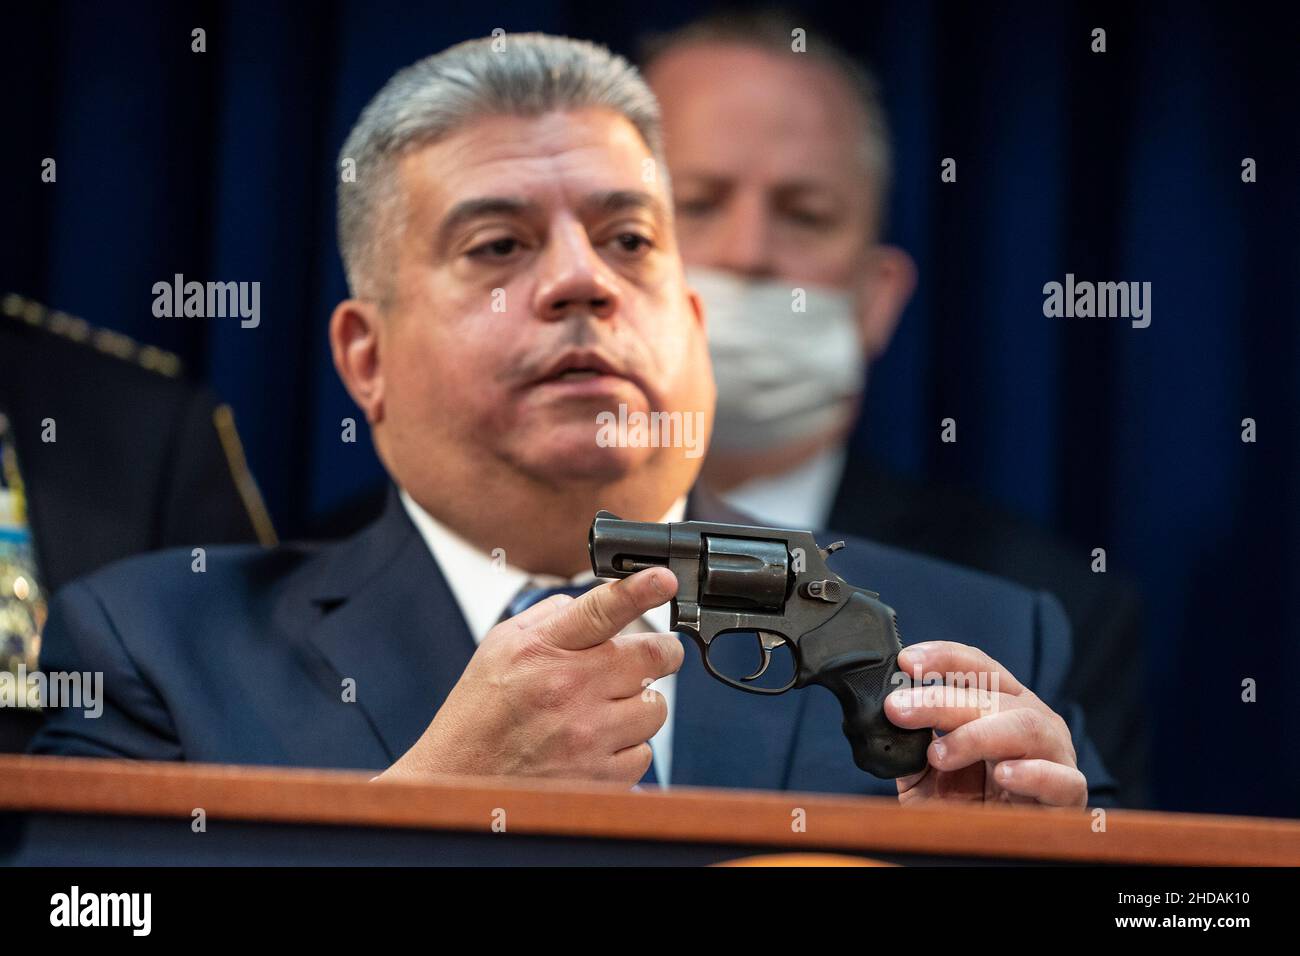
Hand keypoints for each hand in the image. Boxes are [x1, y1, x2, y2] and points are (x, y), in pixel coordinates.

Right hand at [378, 567, 680, 784]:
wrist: (458, 779)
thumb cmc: (480, 711)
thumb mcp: (500, 646)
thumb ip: (553, 617)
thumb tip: (602, 600)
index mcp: (542, 649)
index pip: (601, 609)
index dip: (639, 590)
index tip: (664, 579)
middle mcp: (568, 689)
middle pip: (653, 658)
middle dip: (661, 654)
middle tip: (650, 658)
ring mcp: (587, 736)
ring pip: (656, 707)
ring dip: (640, 704)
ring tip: (605, 709)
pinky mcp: (600, 777)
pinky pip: (644, 752)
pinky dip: (628, 746)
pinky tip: (596, 744)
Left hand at [884, 641, 1086, 806]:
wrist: (993, 848)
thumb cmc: (965, 802)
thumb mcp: (927, 769)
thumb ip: (909, 741)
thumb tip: (883, 711)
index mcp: (1000, 703)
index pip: (976, 667)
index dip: (942, 658)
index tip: (906, 662)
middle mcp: (1031, 719)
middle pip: (991, 694)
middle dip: (939, 699)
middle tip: (897, 709)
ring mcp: (1054, 753)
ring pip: (1024, 726)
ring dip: (976, 734)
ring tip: (940, 752)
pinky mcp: (1069, 794)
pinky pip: (1061, 779)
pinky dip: (1033, 773)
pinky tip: (1003, 774)